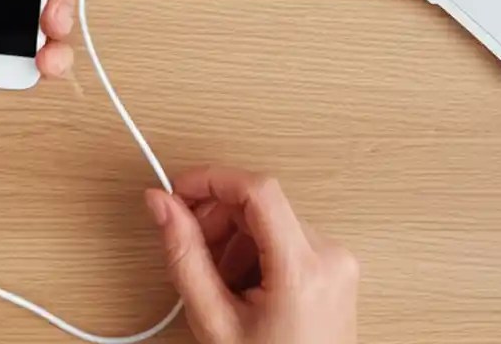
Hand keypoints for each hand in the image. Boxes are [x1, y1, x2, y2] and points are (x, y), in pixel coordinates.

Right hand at [145, 168, 358, 343]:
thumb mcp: (214, 320)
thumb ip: (185, 257)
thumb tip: (162, 205)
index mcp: (303, 268)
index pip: (258, 190)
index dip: (211, 181)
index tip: (179, 190)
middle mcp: (330, 255)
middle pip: (262, 205)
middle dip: (219, 221)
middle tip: (192, 253)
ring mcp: (338, 261)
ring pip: (272, 221)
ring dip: (236, 242)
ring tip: (222, 287)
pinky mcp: (336, 268)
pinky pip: (288, 239)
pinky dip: (258, 254)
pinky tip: (245, 290)